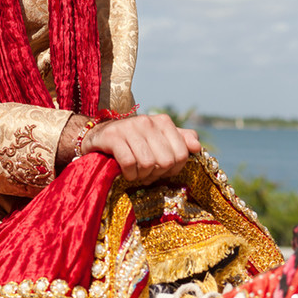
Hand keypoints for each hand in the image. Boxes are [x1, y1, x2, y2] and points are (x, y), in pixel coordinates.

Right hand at [81, 113, 201, 182]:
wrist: (99, 134)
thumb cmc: (134, 141)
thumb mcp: (159, 138)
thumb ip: (181, 140)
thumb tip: (197, 147)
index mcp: (163, 121)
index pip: (182, 154)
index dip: (173, 169)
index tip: (162, 170)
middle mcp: (147, 121)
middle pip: (166, 161)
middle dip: (157, 174)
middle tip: (147, 173)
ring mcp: (129, 127)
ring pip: (147, 163)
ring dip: (142, 175)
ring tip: (136, 172)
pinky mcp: (112, 137)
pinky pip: (128, 163)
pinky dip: (129, 174)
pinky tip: (126, 172)